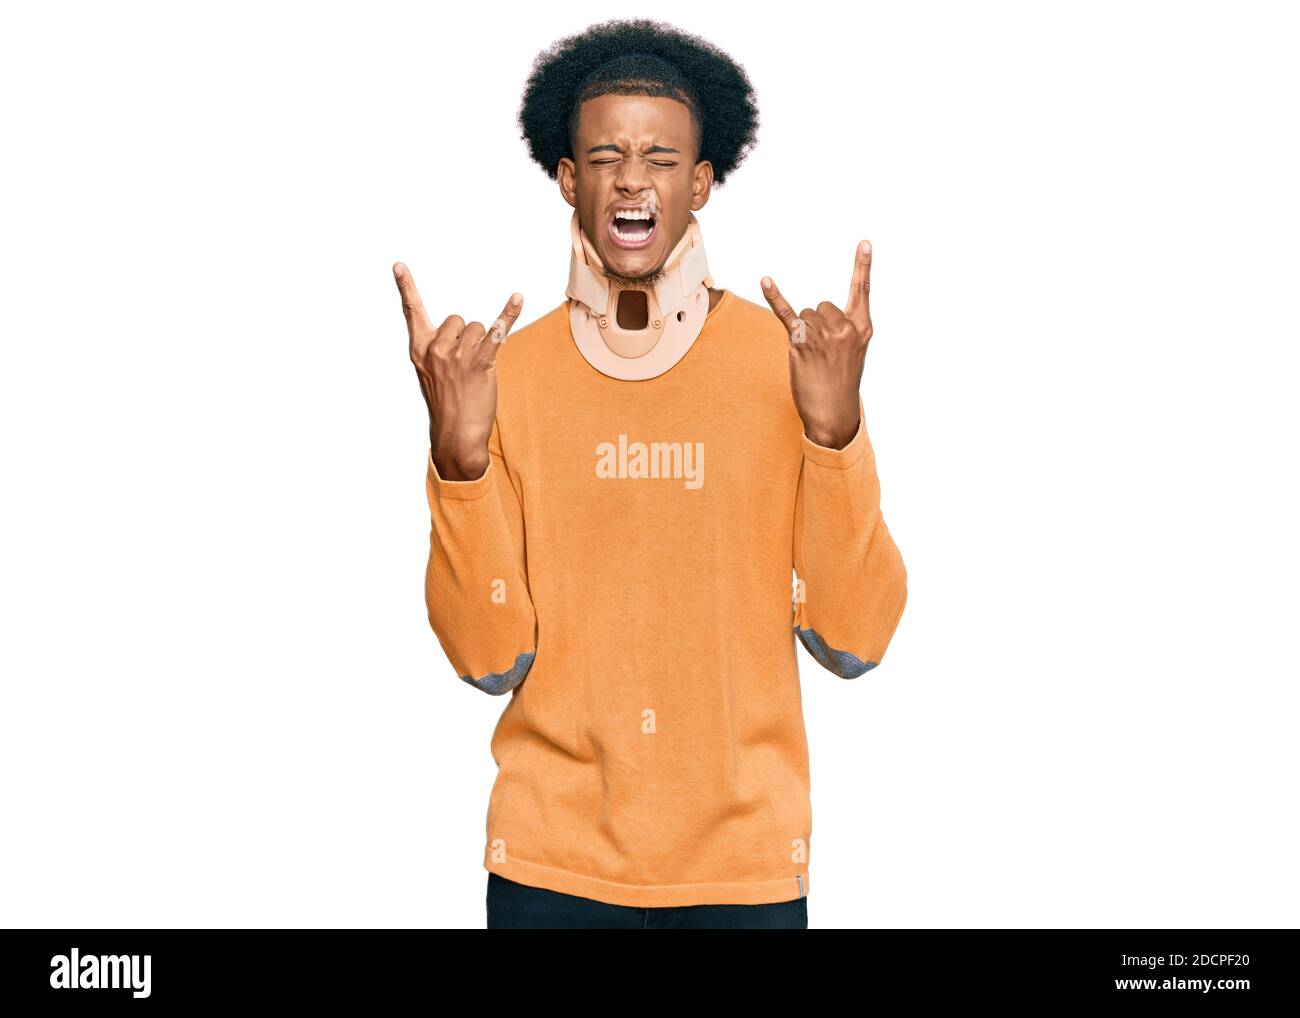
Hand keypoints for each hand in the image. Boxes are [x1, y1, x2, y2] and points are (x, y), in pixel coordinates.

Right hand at [393, 261, 523, 479]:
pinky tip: (517, 298)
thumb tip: (461, 329)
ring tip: (476, 373)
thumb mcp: (429, 374)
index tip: (399, 265)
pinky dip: (508, 314)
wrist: (456, 435)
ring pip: (477, 328)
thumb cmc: (447, 404)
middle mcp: (435, 349)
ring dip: (482, 345)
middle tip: (464, 367)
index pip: (412, 312)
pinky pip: (497, 331)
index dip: (406, 287)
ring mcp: (456, 355)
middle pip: (458, 319)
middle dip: (466, 337)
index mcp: (419, 350)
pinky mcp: (479, 362)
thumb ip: (436, 349)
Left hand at [761, 240, 873, 449]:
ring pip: (805, 315)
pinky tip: (765, 281)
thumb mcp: (855, 353)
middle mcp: (845, 328)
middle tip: (822, 354)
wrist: (833, 415)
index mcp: (862, 328)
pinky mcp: (802, 342)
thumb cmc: (841, 384)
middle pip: (821, 305)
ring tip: (811, 358)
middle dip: (816, 325)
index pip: (862, 290)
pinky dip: (774, 297)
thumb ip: (845, 330)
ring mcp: (823, 335)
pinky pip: (786, 313)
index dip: (862, 266)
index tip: (864, 242)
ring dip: (802, 334)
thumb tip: (815, 315)